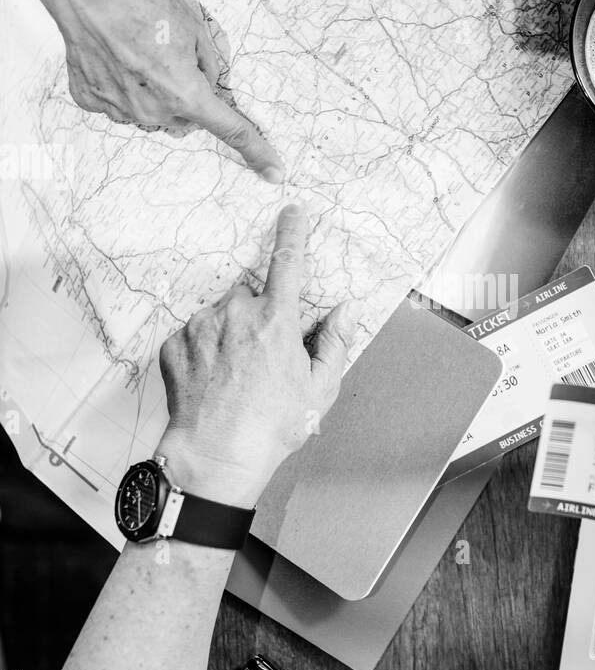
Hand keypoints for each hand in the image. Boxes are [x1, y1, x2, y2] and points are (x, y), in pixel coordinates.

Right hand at [43, 0, 284, 179]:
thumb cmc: (142, 0)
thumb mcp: (195, 28)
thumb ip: (209, 65)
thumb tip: (210, 84)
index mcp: (185, 94)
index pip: (229, 129)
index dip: (255, 150)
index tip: (274, 172)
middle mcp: (151, 111)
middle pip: (186, 121)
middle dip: (189, 99)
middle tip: (175, 60)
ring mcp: (118, 109)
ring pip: (152, 116)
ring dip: (155, 94)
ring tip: (141, 52)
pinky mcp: (91, 99)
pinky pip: (119, 105)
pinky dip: (123, 87)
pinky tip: (116, 56)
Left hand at [155, 203, 358, 505]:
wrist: (215, 457)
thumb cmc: (271, 427)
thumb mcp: (320, 388)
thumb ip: (335, 342)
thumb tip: (346, 309)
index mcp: (275, 320)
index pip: (288, 262)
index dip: (293, 232)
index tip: (293, 212)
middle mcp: (235, 314)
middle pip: (251, 298)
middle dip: (259, 317)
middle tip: (263, 360)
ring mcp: (200, 327)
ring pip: (220, 315)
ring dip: (229, 333)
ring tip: (235, 375)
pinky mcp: (174, 343)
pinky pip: (194, 334)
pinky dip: (204, 349)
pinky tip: (213, 379)